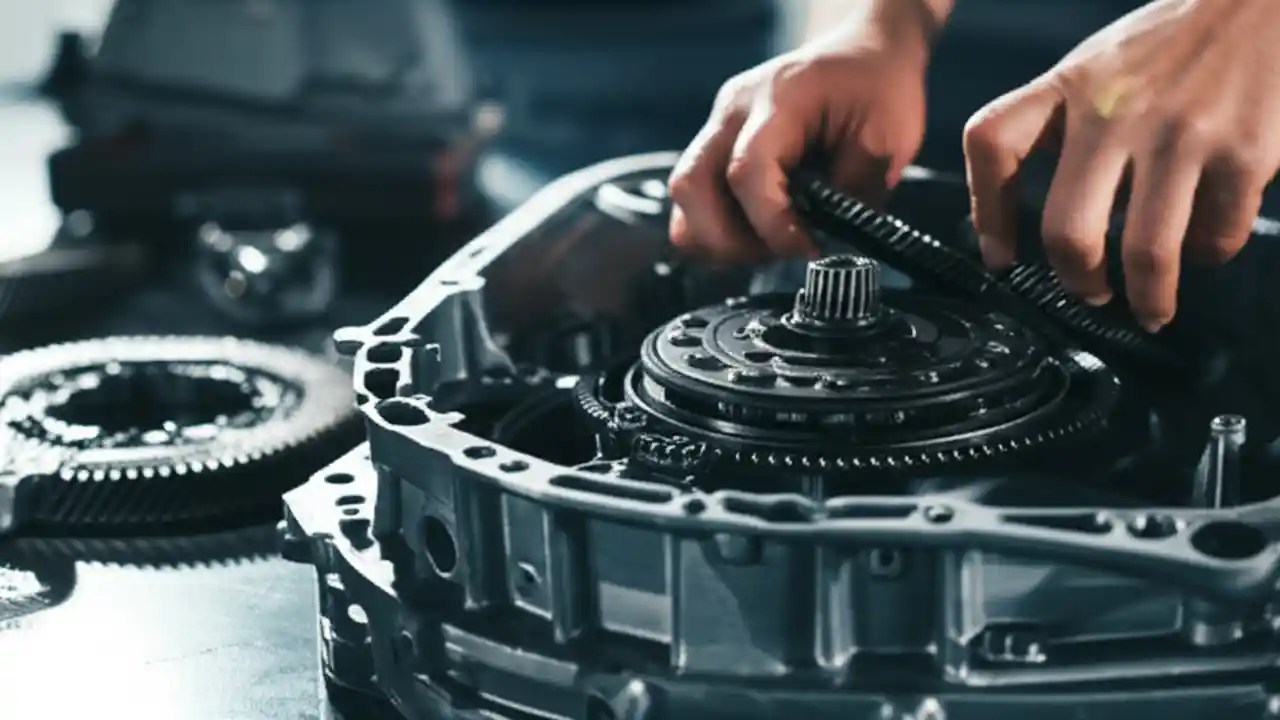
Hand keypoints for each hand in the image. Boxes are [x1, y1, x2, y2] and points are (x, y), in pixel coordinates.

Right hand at [668, 0, 948, 262]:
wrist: (865, 54)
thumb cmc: (879, 90)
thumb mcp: (887, 142)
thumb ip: (849, 194)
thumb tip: (819, 240)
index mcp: (780, 98)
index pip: (747, 171)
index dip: (771, 224)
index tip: (806, 247)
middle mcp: (735, 108)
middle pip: (691, 186)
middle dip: (728, 239)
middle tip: (779, 252)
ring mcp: (718, 124)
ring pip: (683, 197)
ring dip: (718, 236)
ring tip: (768, 244)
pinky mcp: (716, 142)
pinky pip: (695, 196)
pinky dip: (718, 225)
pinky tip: (758, 229)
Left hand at [964, 0, 1279, 331]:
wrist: (1263, 0)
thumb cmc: (1169, 46)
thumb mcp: (1097, 67)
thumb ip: (1060, 123)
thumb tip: (1031, 212)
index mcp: (1069, 85)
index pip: (994, 143)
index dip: (986, 210)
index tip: (999, 256)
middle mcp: (1117, 111)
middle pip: (1067, 230)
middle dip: (1077, 280)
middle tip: (1089, 293)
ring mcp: (1182, 135)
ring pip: (1146, 254)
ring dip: (1147, 298)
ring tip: (1149, 308)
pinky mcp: (1245, 154)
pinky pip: (1215, 239)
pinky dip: (1207, 255)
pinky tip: (1202, 247)